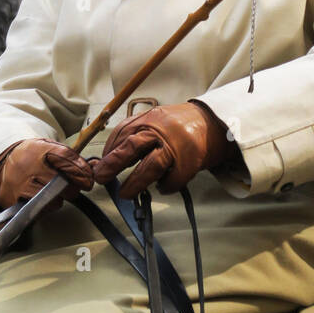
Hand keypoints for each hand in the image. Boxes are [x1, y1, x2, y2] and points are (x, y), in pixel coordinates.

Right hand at [0, 138, 95, 212]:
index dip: (81, 171)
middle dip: (72, 188)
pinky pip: (38, 210)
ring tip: (54, 192)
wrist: (4, 161)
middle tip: (72, 187)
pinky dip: (44, 207)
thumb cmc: (33, 156)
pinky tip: (42, 199)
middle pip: (61, 183)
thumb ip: (70, 156)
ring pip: (51, 199)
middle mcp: (28, 167)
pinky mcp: (12, 200)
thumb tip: (95, 166)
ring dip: (58, 198)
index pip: (66, 159)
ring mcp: (19, 184)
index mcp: (39, 150)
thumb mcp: (49, 147)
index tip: (89, 179)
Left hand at [94, 101, 234, 199]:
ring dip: (136, 182)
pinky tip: (161, 187)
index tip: (99, 164)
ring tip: (126, 193)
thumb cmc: (180, 125)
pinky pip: (173, 179)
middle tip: (101, 177)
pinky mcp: (190, 162)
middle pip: (134, 146)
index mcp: (151, 119)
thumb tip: (111, 157)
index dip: (109, 150)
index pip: (124, 132)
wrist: (214, 123)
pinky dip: (165, 186)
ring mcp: (176, 146)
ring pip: (152, 165)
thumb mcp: (156, 120)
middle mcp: (162, 130)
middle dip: (115, 162)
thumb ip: (136, 134)